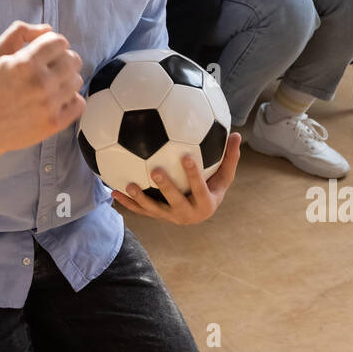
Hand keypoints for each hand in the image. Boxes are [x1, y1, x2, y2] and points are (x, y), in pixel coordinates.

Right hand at [0, 21, 85, 162]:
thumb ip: (19, 32)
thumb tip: (48, 29)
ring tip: (50, 85)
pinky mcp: (55, 123)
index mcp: (26, 63)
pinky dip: (71, 100)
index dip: (53, 43)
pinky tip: (56, 100)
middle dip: (62, 59)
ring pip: (77, 80)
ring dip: (66, 79)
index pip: (60, 42)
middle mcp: (41, 83)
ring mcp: (50, 105)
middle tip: (49, 67)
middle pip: (73, 60)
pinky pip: (79, 103)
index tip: (45, 51)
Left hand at [111, 132, 240, 224]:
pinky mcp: (157, 216)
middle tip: (155, 170)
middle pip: (176, 202)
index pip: (200, 189)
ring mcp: (170, 217)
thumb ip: (230, 157)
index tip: (186, 157)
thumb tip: (238, 134)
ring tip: (130, 185)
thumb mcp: (224, 175)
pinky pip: (141, 210)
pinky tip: (114, 190)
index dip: (194, 175)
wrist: (200, 212)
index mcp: (206, 204)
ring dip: (141, 198)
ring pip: (154, 209)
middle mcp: (188, 214)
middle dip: (166, 188)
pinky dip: (127, 202)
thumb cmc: (213, 186)